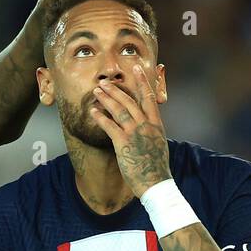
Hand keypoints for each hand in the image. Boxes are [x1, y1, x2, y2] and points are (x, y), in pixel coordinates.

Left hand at [90, 66, 170, 196]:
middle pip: (130, 101)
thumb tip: (146, 126)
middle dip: (116, 89)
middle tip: (105, 81)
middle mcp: (146, 125)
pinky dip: (100, 117)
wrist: (155, 182)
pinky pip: (109, 126)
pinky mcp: (124, 143)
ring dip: (107, 98)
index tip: (137, 68)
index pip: (149, 97)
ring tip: (97, 90)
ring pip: (119, 110)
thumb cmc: (156, 167)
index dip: (142, 81)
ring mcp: (135, 133)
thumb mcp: (157, 144)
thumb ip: (151, 132)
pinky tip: (92, 110)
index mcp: (156, 124)